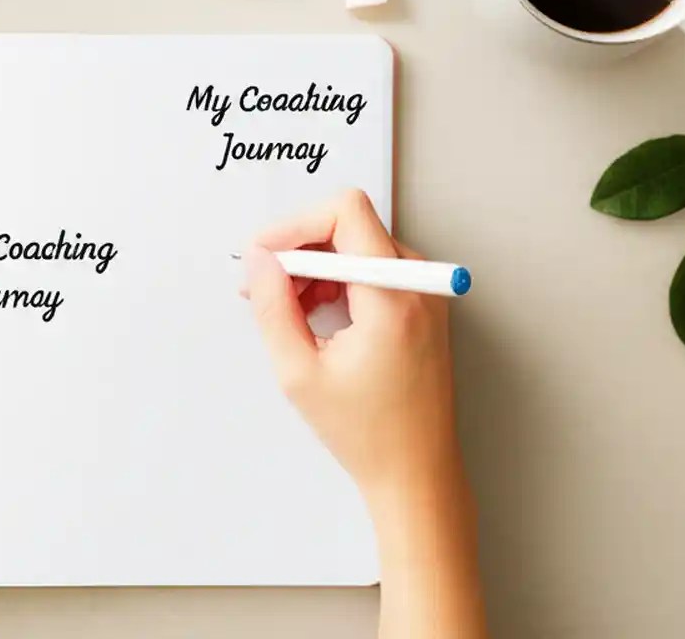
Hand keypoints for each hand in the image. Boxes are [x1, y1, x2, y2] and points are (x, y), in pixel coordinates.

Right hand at [244, 191, 486, 637]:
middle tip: (264, 288)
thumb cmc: (367, 433)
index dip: (295, 225)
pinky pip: (375, 269)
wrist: (416, 473)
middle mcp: (418, 285)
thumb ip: (272, 308)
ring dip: (317, 268)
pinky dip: (339, 282)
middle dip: (300, 250)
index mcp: (393, 296)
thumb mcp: (300, 373)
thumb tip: (258, 261)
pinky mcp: (423, 306)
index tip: (264, 254)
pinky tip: (317, 317)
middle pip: (350, 226)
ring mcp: (426, 294)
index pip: (345, 212)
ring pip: (360, 245)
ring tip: (289, 311)